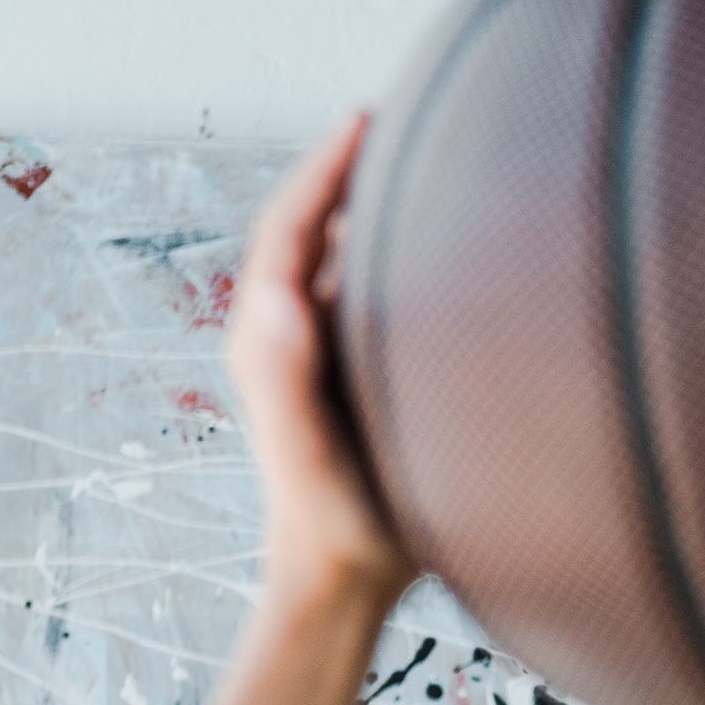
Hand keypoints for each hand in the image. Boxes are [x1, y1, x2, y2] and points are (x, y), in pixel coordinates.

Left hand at [228, 115, 414, 610]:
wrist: (342, 583)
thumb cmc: (332, 526)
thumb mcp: (307, 452)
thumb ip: (285, 376)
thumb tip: (279, 297)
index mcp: (271, 340)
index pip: (289, 230)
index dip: (325, 170)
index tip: (367, 120)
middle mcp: (290, 339)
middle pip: (310, 232)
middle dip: (345, 174)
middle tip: (396, 121)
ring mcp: (321, 361)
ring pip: (339, 264)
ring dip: (368, 213)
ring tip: (417, 170)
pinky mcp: (352, 385)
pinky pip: (367, 301)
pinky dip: (391, 262)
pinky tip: (433, 259)